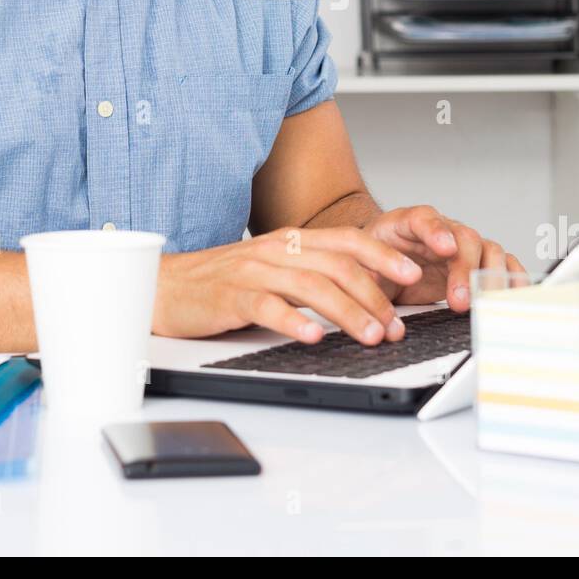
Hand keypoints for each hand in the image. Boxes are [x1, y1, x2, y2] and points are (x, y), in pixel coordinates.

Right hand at [152, 226, 425, 345]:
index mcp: (292, 241)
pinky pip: (267, 307)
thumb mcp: (274, 268)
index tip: (412, 273)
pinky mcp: (230, 297)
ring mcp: (253, 272)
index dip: (383, 255)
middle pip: (337, 266)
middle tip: (394, 325)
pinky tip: (312, 337)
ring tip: (370, 335)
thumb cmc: (223, 281)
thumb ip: (313, 273)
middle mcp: (277, 250)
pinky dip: (293, 322)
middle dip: (374, 296)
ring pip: (311, 286)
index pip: (348, 240)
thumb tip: (365, 294)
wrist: (166, 285)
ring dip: (347, 311)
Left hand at [362, 206, 527, 310]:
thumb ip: (368, 277)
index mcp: (406, 223)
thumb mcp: (360, 266)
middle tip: (461, 299)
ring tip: (484, 304)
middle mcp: (440, 230)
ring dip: (490, 278)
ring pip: (488, 250)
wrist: (379, 262)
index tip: (445, 248)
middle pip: (464, 237)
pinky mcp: (476, 264)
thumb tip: (373, 300)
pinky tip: (514, 296)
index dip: (436, 231)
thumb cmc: (371, 261)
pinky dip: (511, 278)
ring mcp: (461, 246)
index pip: (423, 219)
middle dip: (466, 269)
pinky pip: (502, 264)